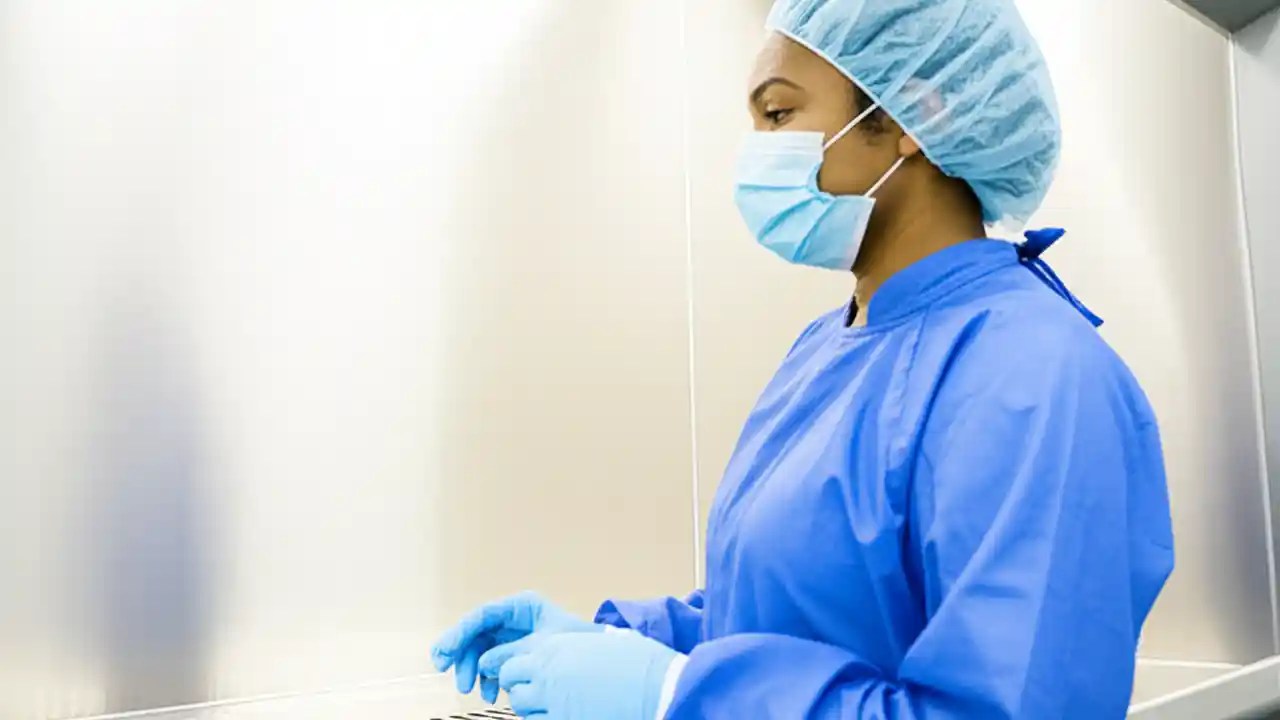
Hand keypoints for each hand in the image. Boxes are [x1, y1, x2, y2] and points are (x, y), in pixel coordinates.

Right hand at [431, 591, 600, 701]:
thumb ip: (513, 654)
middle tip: (453, 678)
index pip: (482, 615)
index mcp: (521, 606)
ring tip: (472, 692)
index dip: (459, 633)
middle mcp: (511, 618)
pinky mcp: (511, 653)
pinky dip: (486, 680)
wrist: (597, 659)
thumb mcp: (545, 648)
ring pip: (479, 650)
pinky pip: (489, 663)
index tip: (444, 654)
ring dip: (472, 671)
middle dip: (462, 656)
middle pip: (475, 633)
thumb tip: (485, 664)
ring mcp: (510, 635)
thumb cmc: (577, 645)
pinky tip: (489, 694)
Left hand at [479, 630, 677, 719]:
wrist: (657, 685)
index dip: (520, 673)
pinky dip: (545, 719)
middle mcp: (547, 672)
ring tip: (554, 708)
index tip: (530, 679)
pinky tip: (564, 715)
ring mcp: (552, 701)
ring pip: (520, 708)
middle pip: (510, 685)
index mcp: (555, 647)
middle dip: (520, 690)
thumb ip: (574, 652)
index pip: (512, 662)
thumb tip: (570, 659)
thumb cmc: (639, 662)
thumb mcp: (599, 645)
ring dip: (532, 709)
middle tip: (538, 697)